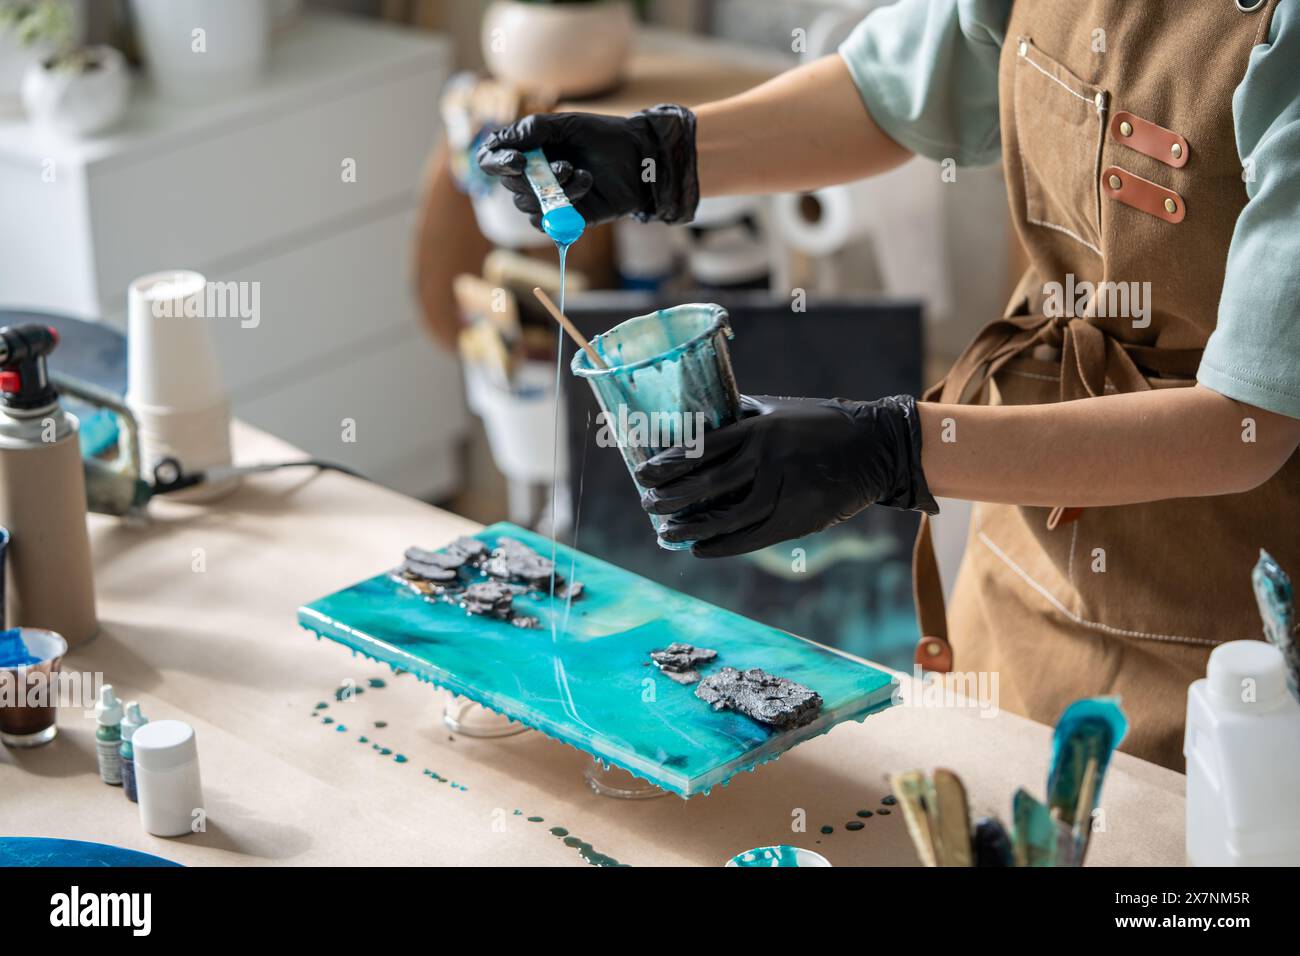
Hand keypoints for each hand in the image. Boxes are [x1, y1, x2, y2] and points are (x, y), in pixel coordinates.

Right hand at [476, 105, 698, 229]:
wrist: (639, 158)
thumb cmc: (604, 136)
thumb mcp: (567, 124)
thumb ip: (533, 130)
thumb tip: (501, 141)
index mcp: (529, 150)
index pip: (492, 160)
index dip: (496, 162)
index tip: (518, 161)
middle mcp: (534, 175)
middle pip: (510, 185)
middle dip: (533, 178)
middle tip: (564, 165)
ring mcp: (549, 198)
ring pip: (527, 204)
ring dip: (554, 190)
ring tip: (580, 174)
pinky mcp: (565, 219)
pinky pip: (544, 223)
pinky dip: (562, 207)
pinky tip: (585, 187)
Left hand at [635, 394, 937, 557]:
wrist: (874, 448)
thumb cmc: (819, 425)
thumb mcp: (778, 411)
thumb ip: (739, 419)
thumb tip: (693, 428)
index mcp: (761, 428)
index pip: (704, 447)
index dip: (670, 462)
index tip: (643, 472)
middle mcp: (770, 459)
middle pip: (710, 483)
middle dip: (672, 497)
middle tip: (647, 504)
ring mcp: (786, 491)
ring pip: (728, 516)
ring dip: (692, 527)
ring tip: (666, 532)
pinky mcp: (799, 518)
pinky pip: (752, 537)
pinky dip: (721, 545)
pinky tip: (698, 547)